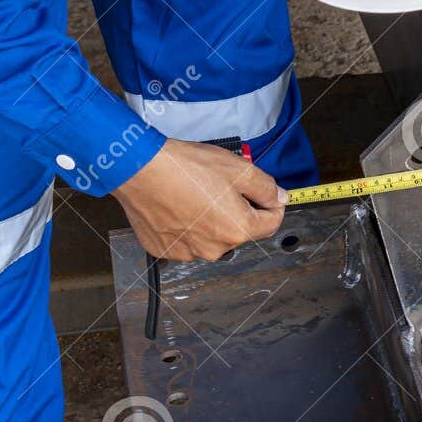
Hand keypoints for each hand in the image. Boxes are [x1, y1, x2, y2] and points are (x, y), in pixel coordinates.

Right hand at [114, 139, 286, 261]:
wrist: (140, 170)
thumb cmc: (187, 168)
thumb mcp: (239, 168)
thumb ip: (266, 187)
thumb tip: (280, 198)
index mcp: (238, 230)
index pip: (272, 223)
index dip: (272, 204)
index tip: (264, 193)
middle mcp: (215, 248)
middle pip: (241, 230)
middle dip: (239, 209)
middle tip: (222, 186)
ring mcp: (188, 252)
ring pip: (214, 236)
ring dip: (213, 219)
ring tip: (197, 194)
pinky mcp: (166, 250)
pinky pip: (188, 239)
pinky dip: (188, 225)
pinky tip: (180, 205)